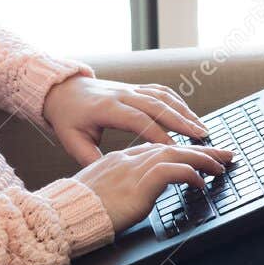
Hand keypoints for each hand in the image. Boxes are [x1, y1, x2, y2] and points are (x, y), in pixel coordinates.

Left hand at [42, 75, 211, 164]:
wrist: (61, 89)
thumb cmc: (67, 118)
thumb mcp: (72, 141)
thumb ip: (91, 158)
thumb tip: (110, 176)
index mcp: (107, 108)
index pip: (138, 120)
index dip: (158, 134)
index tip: (175, 149)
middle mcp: (122, 95)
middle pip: (157, 105)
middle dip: (181, 121)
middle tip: (202, 137)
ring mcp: (130, 89)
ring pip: (163, 97)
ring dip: (184, 112)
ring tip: (202, 129)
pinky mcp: (135, 88)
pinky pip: (160, 92)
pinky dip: (178, 103)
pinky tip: (190, 115)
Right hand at [72, 142, 234, 232]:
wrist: (63, 217)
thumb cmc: (77, 211)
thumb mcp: (99, 195)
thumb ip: (116, 190)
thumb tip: (127, 198)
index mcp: (117, 160)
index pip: (155, 148)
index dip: (178, 151)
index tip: (194, 156)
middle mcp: (128, 160)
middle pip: (170, 146)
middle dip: (199, 150)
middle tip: (222, 154)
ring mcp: (133, 170)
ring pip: (176, 154)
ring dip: (202, 159)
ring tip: (220, 166)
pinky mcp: (140, 184)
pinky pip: (174, 172)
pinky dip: (191, 173)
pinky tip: (201, 182)